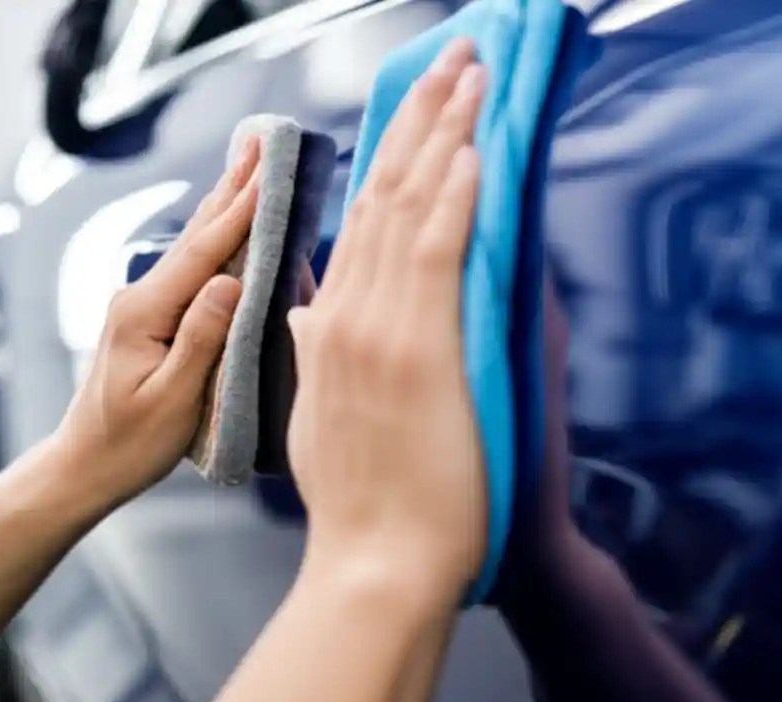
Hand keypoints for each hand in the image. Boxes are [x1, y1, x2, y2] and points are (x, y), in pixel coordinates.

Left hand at [53, 138, 261, 501]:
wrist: (84, 465)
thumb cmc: (129, 444)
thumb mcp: (171, 401)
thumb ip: (201, 340)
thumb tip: (230, 282)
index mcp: (144, 313)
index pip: (202, 254)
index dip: (239, 213)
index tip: (269, 173)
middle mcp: (139, 297)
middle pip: (195, 235)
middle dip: (232, 188)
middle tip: (261, 142)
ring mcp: (143, 306)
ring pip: (193, 247)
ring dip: (225, 206)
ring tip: (250, 166)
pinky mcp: (151, 318)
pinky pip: (192, 270)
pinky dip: (217, 240)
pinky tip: (229, 224)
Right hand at [287, 38, 486, 600]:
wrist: (379, 565)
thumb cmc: (364, 503)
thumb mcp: (321, 418)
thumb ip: (316, 357)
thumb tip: (312, 314)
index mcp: (327, 329)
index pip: (358, 221)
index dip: (389, 155)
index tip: (414, 109)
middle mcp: (345, 316)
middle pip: (381, 194)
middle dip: (418, 117)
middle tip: (448, 56)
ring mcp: (378, 328)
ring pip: (407, 208)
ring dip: (441, 133)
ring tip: (466, 73)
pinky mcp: (417, 348)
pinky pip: (433, 251)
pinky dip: (452, 195)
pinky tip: (469, 148)